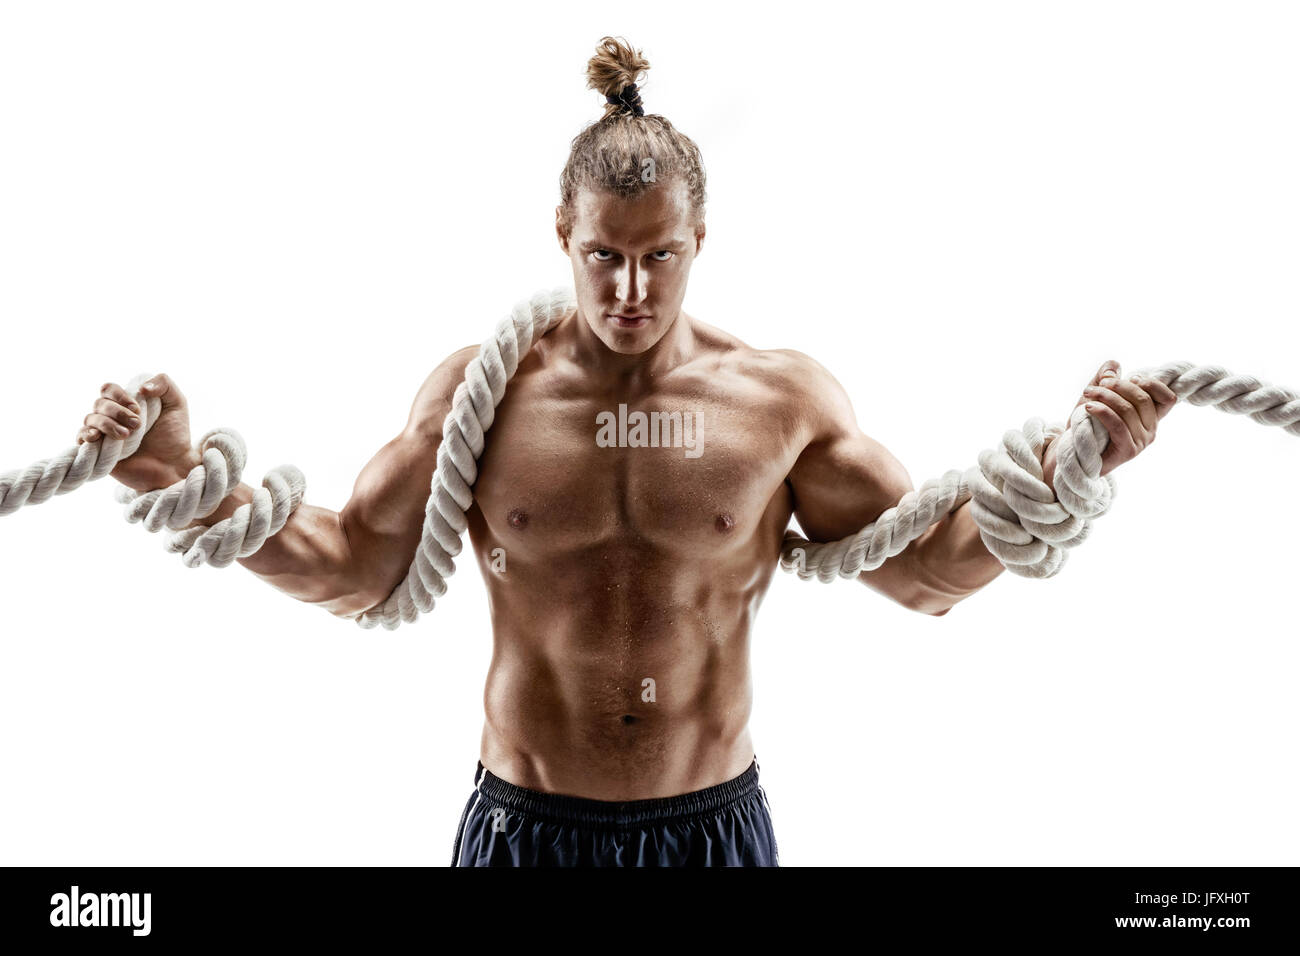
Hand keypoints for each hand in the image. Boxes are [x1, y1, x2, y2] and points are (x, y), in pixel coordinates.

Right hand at [75, 373, 197, 491]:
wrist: (174, 465)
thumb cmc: (175, 434)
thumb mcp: (177, 403)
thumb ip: (164, 383)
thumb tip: (141, 387)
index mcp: (126, 403)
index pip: (109, 389)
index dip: (118, 395)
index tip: (136, 408)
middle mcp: (112, 417)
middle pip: (99, 403)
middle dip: (117, 412)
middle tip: (137, 424)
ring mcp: (104, 434)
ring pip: (90, 418)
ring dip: (107, 424)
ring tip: (127, 435)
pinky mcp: (98, 451)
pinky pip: (80, 438)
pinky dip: (85, 434)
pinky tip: (96, 437)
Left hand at [1047, 360, 1177, 478]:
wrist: (1075, 453)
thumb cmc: (1089, 425)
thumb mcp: (1096, 397)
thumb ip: (1105, 379)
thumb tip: (1113, 365)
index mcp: (1150, 417)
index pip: (1168, 398)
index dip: (1153, 384)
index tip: (1132, 377)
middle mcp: (1151, 430)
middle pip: (1143, 398)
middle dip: (1119, 385)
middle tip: (1099, 383)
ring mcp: (1141, 442)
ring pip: (1128, 410)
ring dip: (1105, 396)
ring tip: (1088, 393)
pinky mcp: (1128, 451)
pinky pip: (1118, 425)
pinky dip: (1102, 411)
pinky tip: (1088, 407)